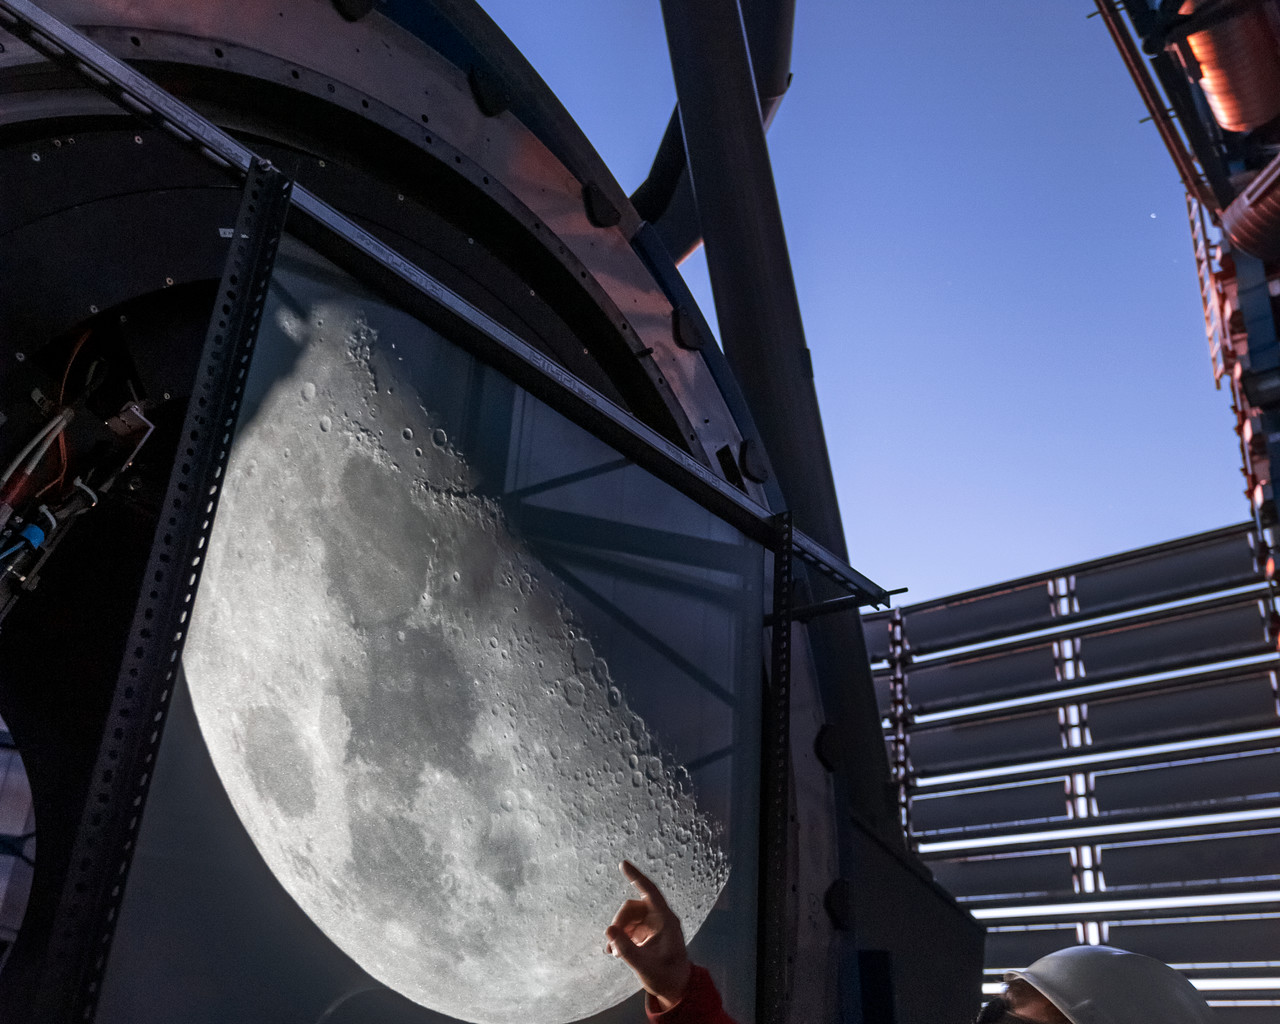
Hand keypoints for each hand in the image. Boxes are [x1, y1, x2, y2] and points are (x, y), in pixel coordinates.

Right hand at [603, 860, 692, 1011]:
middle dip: (619, 923)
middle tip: (611, 945)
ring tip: (612, 952)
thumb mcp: (644, 966)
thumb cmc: (666, 977)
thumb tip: (608, 929)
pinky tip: (614, 951)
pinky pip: (628, 927)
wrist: (675, 989)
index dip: (636, 877)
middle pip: (633, 907)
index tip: (623, 864)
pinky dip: (620, 936)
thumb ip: (626, 949)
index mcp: (667, 921)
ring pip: (628, 917)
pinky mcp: (646, 933)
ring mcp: (653, 925)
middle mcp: (660, 919)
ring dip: (618, 931)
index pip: (650, 892)